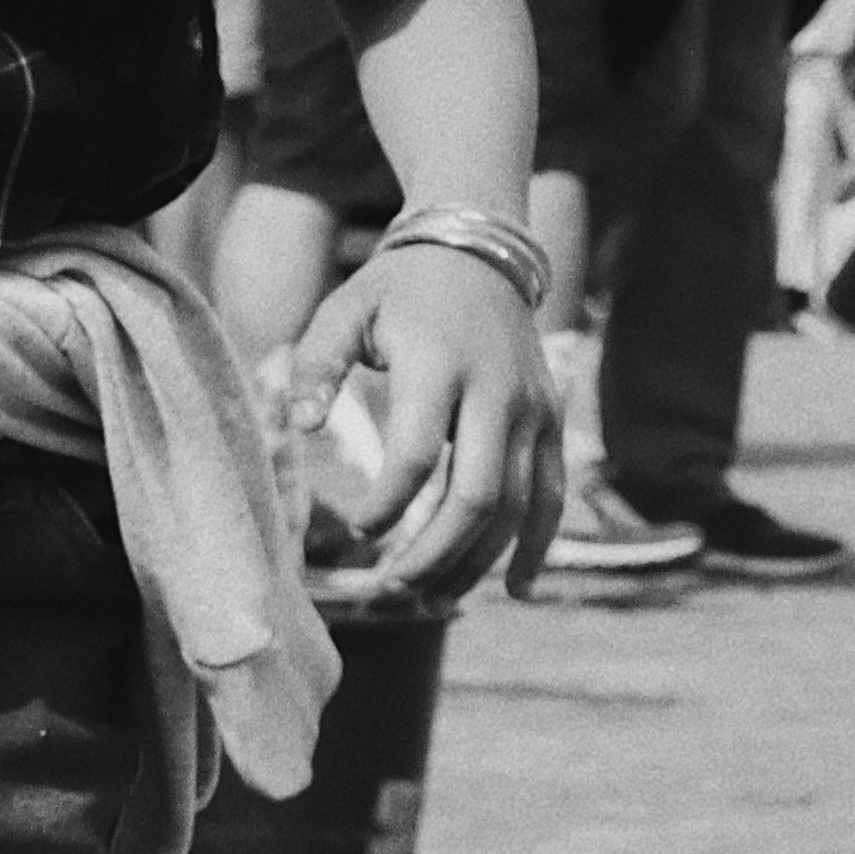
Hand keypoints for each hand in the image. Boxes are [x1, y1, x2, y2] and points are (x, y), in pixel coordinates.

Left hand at [286, 237, 564, 600]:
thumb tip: (303, 425)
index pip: (417, 454)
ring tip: (432, 600)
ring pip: (517, 508)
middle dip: (435, 553)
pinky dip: (538, 546)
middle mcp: (496, 393)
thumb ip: (317, 364)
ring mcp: (533, 411)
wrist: (480, 253)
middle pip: (476, 496)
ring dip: (477, 562)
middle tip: (393, 587)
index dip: (387, 504)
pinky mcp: (551, 422)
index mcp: (441, 366)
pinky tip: (516, 588)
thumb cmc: (399, 289)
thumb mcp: (345, 309)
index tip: (359, 531)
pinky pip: (551, 496)